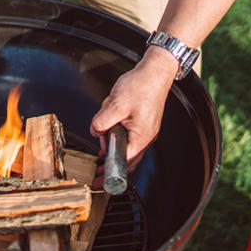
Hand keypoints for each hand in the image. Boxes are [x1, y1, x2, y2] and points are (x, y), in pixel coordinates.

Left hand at [90, 46, 177, 169]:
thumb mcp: (116, 105)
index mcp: (142, 136)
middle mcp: (146, 136)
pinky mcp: (143, 123)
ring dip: (113, 149)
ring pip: (128, 147)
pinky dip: (119, 139)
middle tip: (95, 171)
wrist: (155, 70)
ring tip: (100, 149)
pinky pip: (130, 137)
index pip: (124, 162)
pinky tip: (109, 135)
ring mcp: (146, 130)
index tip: (99, 180)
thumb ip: (102, 122)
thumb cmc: (141, 85)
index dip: (109, 171)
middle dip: (110, 165)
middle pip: (127, 159)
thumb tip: (95, 132)